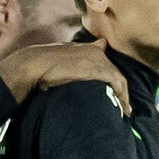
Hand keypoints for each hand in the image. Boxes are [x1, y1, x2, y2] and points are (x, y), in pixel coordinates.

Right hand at [0, 42, 128, 113]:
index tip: (117, 90)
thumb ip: (76, 61)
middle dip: (121, 90)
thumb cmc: (43, 64)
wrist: (34, 65)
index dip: (114, 77)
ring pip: (119, 78)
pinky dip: (122, 96)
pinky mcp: (99, 69)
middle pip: (116, 72)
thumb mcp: (63, 59)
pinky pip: (117, 83)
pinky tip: (122, 108)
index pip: (108, 61)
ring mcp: (98, 59)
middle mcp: (97, 51)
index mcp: (89, 47)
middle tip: (124, 106)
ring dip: (124, 96)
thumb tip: (84, 69)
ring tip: (125, 110)